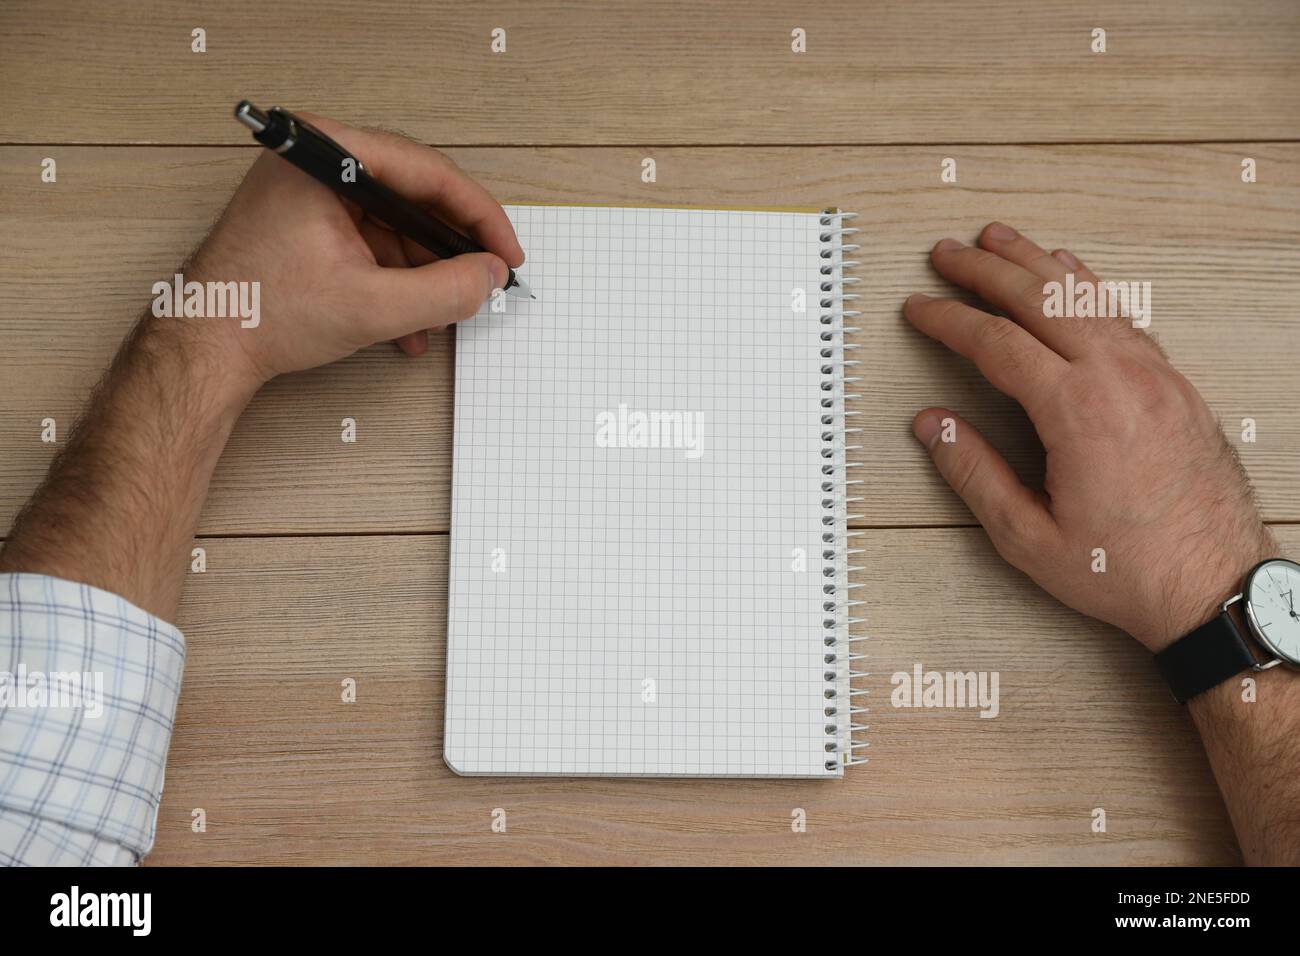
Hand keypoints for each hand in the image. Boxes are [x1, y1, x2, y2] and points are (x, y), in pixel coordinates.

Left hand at [186, 114, 523, 388]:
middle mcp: (314, 159)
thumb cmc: (261, 314)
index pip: (428, 173)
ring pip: (395, 224)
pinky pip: (370, 241)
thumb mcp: (373, 307)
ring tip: (438, 317)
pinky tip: (407, 321)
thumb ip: (446, 290)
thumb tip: (490, 275)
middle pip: (413, 196)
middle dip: (450, 250)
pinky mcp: (306, 220)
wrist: (204, 348)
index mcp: (324, 154)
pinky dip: (394, 278)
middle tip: (483, 281)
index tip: (506, 252)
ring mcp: (308, 189)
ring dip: (422, 274)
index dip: (479, 217)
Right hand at [904, 222, 1275, 651]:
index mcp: (1078, 411)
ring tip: (999, 240)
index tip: (920, 308)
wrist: (1216, 584)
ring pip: (1085, 295)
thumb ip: (973, 473)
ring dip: (1035, 263)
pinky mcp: (1173, 383)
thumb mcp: (1027, 536)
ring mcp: (1153, 374)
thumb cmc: (1127, 570)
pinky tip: (1068, 272)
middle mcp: (1119, 378)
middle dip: (985, 270)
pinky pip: (1121, 313)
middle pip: (1040, 299)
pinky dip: (1085, 284)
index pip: (997, 343)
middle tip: (946, 253)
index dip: (950, 320)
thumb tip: (931, 425)